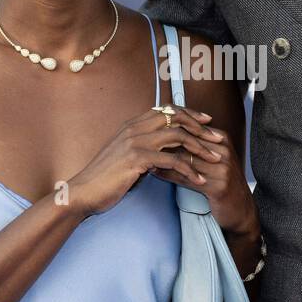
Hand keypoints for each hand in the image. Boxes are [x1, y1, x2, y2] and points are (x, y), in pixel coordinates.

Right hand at [67, 106, 227, 217]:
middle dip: (201, 127)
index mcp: (132, 124)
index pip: (167, 110)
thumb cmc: (105, 178)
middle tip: (218, 139)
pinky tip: (199, 180)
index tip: (207, 120)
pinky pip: (172, 160)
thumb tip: (165, 151)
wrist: (83, 191)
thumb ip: (144, 148)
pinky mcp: (137, 159)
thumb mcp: (126, 156)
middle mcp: (134, 128)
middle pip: (176, 117)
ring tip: (214, 159)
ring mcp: (135, 142)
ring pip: (178, 136)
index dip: (189, 113)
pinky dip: (189, 170)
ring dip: (200, 147)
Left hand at [151, 117, 258, 237]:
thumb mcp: (209, 160)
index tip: (144, 128)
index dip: (167, 127)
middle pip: (186, 140)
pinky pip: (188, 178)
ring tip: (142, 156)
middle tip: (138, 140)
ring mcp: (222, 168)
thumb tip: (165, 133)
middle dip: (161, 140)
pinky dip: (169, 175)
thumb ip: (193, 146)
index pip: (190, 127)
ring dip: (161, 158)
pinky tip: (155, 174)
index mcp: (220, 138)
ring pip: (185, 158)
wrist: (239, 209)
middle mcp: (222, 150)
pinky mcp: (219, 186)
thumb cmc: (221, 183)